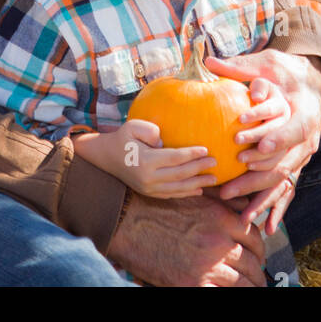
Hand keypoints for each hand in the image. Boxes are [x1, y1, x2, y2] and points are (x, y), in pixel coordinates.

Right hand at [81, 119, 218, 198]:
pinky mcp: (148, 193)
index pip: (174, 158)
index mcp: (146, 161)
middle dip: (199, 169)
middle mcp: (148, 178)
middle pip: (179, 175)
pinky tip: (198, 190)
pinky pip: (171, 195)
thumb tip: (164, 142)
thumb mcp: (133, 126)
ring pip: (177, 188)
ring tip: (213, 179)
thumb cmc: (122, 137)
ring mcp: (148, 188)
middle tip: (215, 163)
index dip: (191, 154)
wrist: (105, 156)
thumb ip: (150, 130)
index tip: (206, 149)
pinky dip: (186, 193)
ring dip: (197, 184)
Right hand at [107, 191, 266, 286]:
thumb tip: (244, 204)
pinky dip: (232, 292)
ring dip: (250, 285)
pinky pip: (224, 292)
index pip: (254, 237)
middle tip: (256, 276)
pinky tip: (229, 291)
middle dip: (256, 270)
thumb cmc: (159, 204)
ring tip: (252, 287)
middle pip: (252, 260)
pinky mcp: (194, 283)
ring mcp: (209, 264)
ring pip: (243, 281)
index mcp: (222, 219)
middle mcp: (220, 241)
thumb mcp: (194, 195)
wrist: (130, 221)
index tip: (256, 255)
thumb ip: (222, 200)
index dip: (258, 248)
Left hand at [206, 50, 320, 229]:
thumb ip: (241, 66)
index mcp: (305, 115)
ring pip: (283, 181)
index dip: (274, 140)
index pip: (292, 130)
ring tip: (242, 216)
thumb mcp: (268, 64)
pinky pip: (289, 190)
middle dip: (256, 178)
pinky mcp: (297, 164)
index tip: (254, 150)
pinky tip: (267, 227)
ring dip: (262, 199)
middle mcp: (308, 140)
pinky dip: (279, 208)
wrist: (311, 82)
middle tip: (229, 189)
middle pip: (283, 163)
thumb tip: (208, 60)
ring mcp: (304, 155)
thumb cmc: (287, 72)